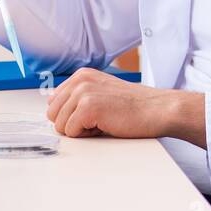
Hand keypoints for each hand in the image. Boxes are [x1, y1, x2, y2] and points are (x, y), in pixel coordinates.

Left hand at [46, 68, 196, 140]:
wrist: (158, 110)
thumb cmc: (134, 107)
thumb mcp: (102, 94)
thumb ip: (78, 99)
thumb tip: (54, 112)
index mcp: (82, 75)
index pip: (53, 103)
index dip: (70, 115)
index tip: (91, 115)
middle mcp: (80, 80)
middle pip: (52, 114)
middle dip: (72, 124)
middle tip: (98, 120)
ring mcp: (83, 91)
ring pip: (60, 125)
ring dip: (81, 130)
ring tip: (104, 121)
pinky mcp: (88, 106)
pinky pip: (71, 132)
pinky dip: (87, 135)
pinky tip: (106, 125)